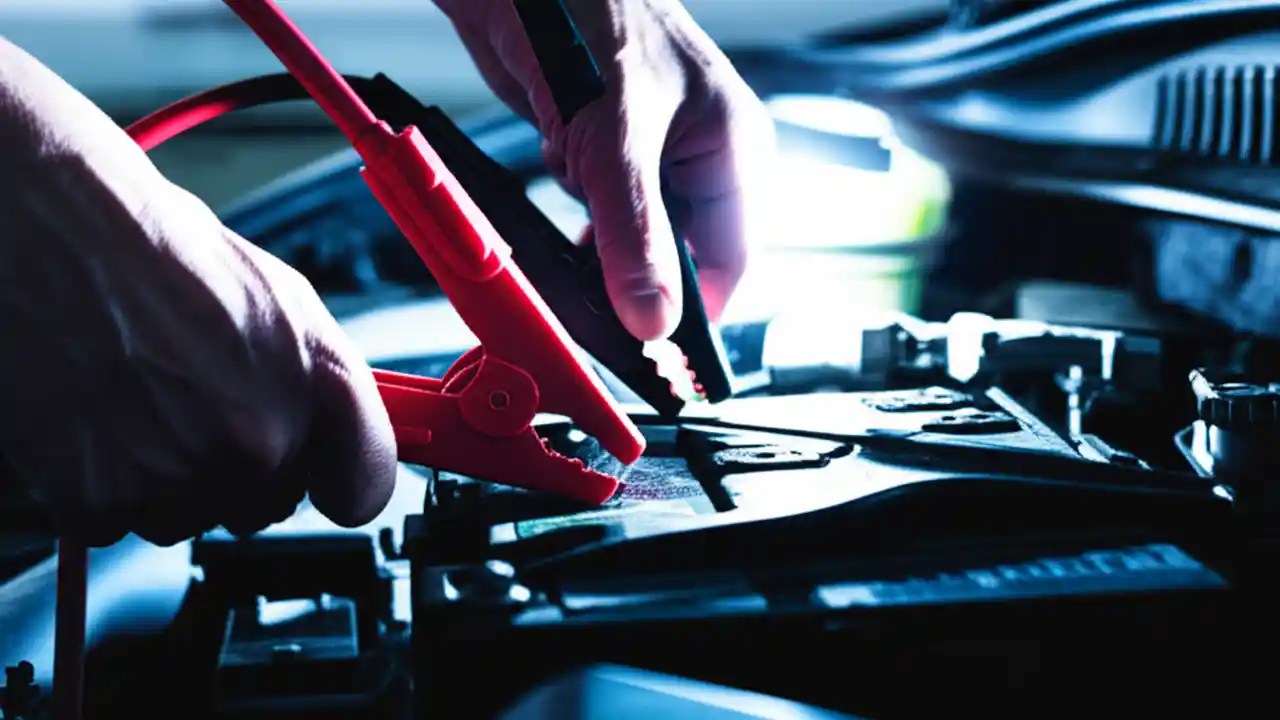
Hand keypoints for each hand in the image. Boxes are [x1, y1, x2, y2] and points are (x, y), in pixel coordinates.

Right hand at [0, 39, 396, 546]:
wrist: (49, 229)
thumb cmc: (159, 250)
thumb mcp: (284, 300)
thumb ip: (325, 382)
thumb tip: (343, 434)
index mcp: (314, 391)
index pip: (364, 490)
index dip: (342, 483)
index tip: (329, 481)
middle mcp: (256, 442)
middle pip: (264, 505)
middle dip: (236, 467)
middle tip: (192, 400)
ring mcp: (177, 476)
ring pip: (187, 518)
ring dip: (163, 478)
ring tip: (136, 399)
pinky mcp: (98, 498)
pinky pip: (114, 523)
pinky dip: (97, 485)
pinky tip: (93, 421)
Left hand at [434, 0, 774, 339]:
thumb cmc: (594, 15)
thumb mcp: (618, 141)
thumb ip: (636, 235)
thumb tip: (652, 318)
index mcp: (734, 149)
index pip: (731, 263)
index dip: (694, 312)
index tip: (655, 349)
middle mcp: (701, 155)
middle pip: (679, 251)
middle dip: (633, 254)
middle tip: (597, 250)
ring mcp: (653, 152)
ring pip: (631, 230)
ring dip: (595, 215)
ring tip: (578, 158)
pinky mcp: (607, 145)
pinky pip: (596, 202)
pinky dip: (574, 189)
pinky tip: (562, 146)